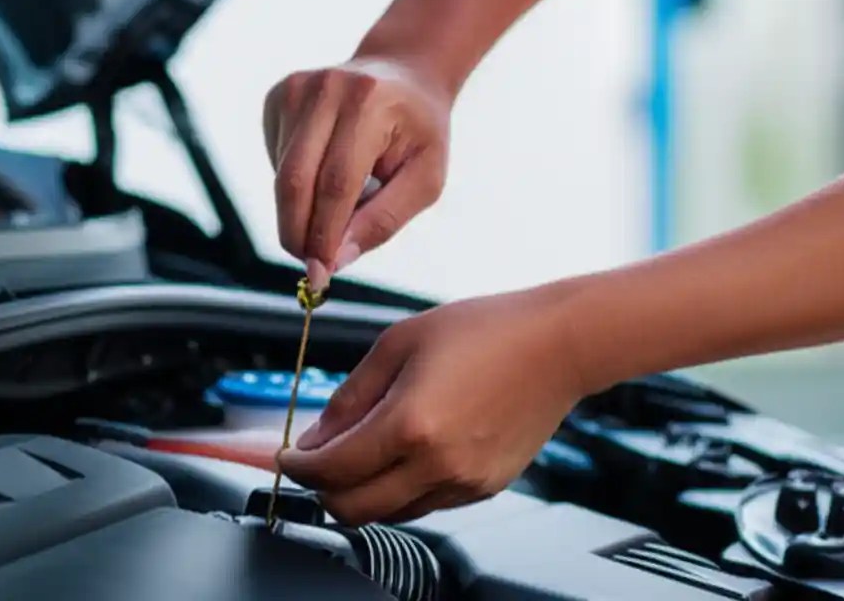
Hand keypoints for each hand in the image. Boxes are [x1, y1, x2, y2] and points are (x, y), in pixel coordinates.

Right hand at [263, 57, 451, 289]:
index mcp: (370, 103)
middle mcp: (327, 88)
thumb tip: (337, 260)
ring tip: (335, 212)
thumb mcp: (425, 180)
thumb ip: (384, 220)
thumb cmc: (420, 133)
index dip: (324, 234)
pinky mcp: (279, 96)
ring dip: (299, 212)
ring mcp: (297, 88)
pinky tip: (325, 173)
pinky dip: (295, 185)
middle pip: (295, 180)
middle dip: (299, 233)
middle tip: (312, 267)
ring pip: (281, 175)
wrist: (405, 72)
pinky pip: (276, 160)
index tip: (322, 274)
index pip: (336, 183)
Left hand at [277, 286, 585, 525]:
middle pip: (352, 509)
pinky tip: (403, 452)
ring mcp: (464, 483)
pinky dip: (399, 489)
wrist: (559, 344)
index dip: (296, 467)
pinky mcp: (485, 489)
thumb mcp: (398, 343)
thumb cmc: (487, 330)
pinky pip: (424, 504)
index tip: (285, 456)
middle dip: (321, 490)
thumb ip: (350, 397)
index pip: (331, 469)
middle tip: (313, 463)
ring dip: (361, 493)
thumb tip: (314, 438)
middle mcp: (438, 464)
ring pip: (388, 514)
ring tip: (360, 453)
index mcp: (410, 424)